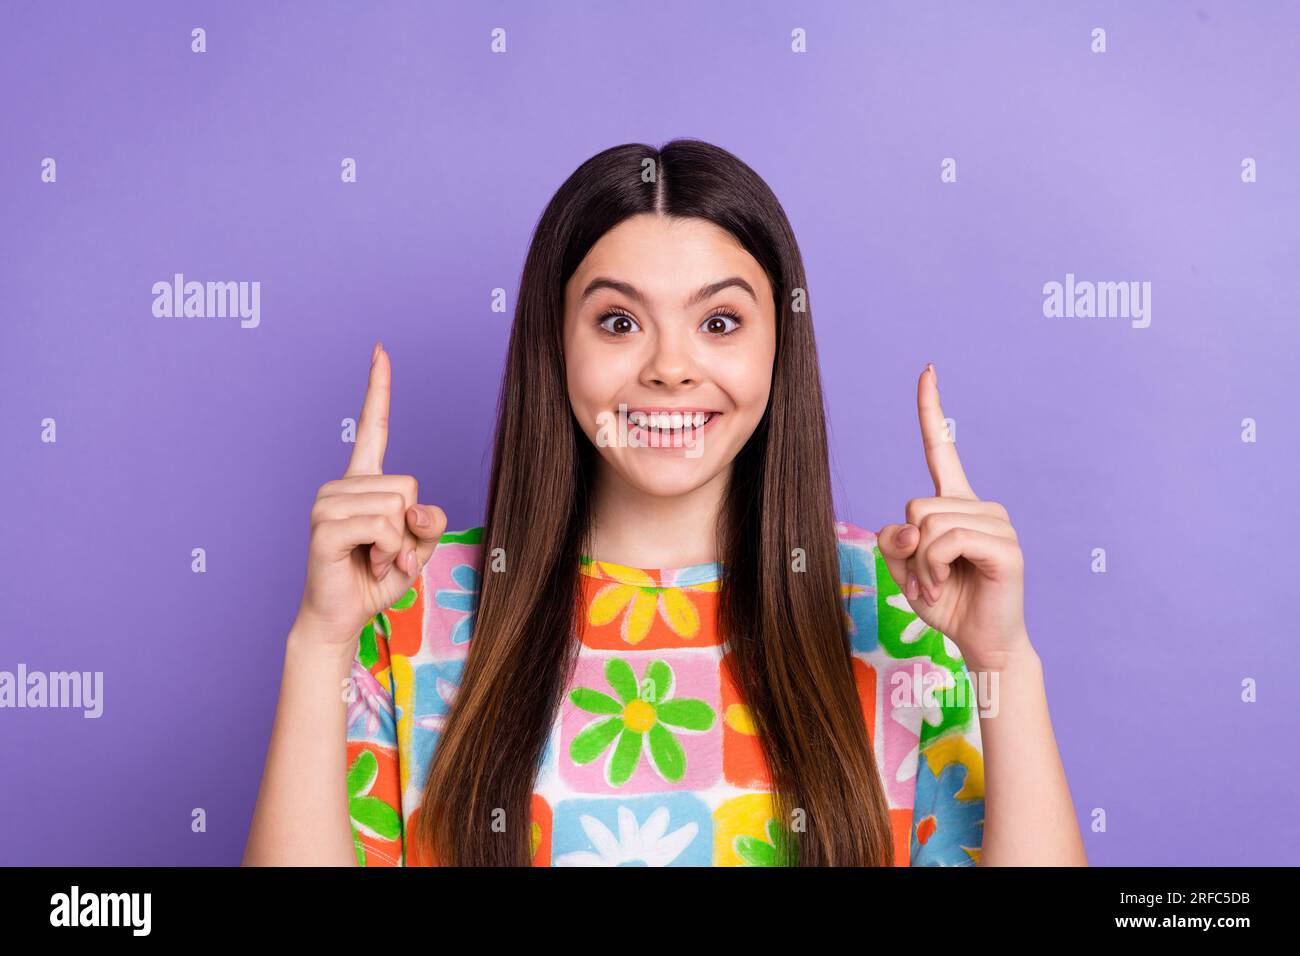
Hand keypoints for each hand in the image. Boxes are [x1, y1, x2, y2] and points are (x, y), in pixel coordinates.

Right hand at [294, 341, 447, 644]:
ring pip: (397, 508)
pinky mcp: (325, 527)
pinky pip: (383, 528)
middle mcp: (342, 485)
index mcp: (364, 482)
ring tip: (377, 561)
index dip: (378, 389)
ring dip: (401, 547)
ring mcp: (328, 503)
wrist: (342, 617)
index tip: (380, 350)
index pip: (374, 427)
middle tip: (389, 554)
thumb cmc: (377, 579)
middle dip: (411, 529)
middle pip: (408, 486)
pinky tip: (372, 566)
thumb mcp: (418, 547)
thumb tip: (415, 510)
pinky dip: (392, 554)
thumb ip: (428, 521)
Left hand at [876, 363, 1029, 669]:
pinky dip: (934, 568)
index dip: (931, 411)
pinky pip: (948, 540)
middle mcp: (979, 506)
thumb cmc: (946, 603)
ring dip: (921, 565)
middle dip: (909, 549)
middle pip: (915, 504)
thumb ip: (895, 540)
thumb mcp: (904, 568)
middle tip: (927, 579)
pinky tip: (945, 586)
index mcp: (955, 504)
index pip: (941, 448)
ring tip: (939, 586)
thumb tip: (911, 527)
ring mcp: (996, 523)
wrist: (982, 642)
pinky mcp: (1005, 546)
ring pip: (928, 524)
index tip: (927, 371)